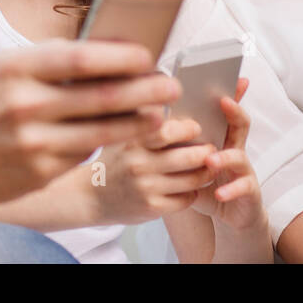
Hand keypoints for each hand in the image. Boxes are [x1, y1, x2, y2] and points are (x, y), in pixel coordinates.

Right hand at [0, 40, 179, 209]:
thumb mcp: (4, 68)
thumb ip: (49, 59)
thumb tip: (105, 48)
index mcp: (17, 68)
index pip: (82, 58)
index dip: (122, 56)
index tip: (148, 53)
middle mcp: (25, 104)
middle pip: (101, 96)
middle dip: (144, 90)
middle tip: (170, 84)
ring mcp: (33, 142)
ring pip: (102, 131)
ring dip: (138, 122)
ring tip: (160, 113)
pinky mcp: (39, 172)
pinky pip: (84, 154)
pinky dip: (108, 142)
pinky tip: (125, 133)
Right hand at [89, 116, 217, 225]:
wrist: (90, 196)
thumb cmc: (114, 160)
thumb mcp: (122, 135)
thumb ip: (144, 119)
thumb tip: (170, 94)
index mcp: (133, 140)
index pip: (168, 131)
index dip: (189, 128)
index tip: (196, 127)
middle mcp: (138, 163)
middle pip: (188, 157)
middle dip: (206, 152)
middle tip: (211, 148)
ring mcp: (145, 187)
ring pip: (192, 180)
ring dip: (206, 173)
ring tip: (209, 166)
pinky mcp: (151, 208)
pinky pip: (185, 199)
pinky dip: (193, 191)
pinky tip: (191, 185)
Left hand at [187, 78, 265, 233]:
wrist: (229, 215)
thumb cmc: (206, 184)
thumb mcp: (191, 163)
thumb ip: (178, 145)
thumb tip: (150, 122)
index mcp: (221, 138)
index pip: (225, 110)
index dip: (227, 92)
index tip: (223, 75)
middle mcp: (235, 149)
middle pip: (240, 123)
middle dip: (235, 110)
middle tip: (223, 101)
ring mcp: (244, 169)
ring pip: (240, 156)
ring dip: (225, 156)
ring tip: (210, 159)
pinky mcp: (249, 191)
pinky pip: (243, 187)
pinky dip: (230, 190)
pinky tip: (219, 194)